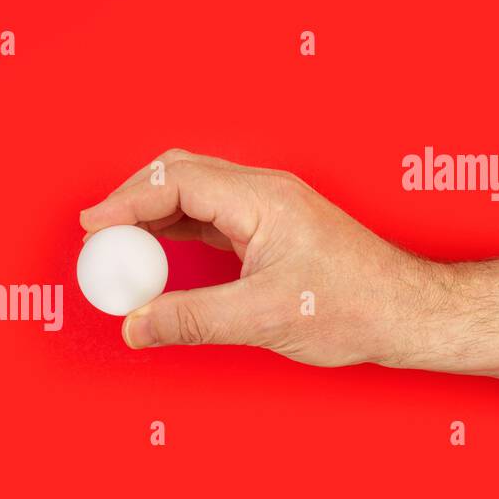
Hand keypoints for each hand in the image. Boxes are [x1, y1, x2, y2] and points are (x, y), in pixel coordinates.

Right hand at [79, 149, 446, 367]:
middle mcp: (262, 192)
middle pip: (177, 175)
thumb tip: (136, 324)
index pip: (177, 182)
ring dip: (148, 217)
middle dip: (130, 201)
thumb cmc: (355, 307)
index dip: (126, 201)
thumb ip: (192, 320)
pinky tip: (154, 256)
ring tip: (116, 251)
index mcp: (263, 199)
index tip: (92, 227)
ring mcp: (264, 208)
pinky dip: (171, 232)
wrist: (407, 312)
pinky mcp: (266, 228)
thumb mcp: (264, 318)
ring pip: (189, 194)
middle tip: (96, 239)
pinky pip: (204, 217)